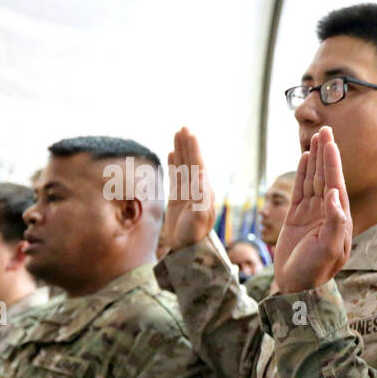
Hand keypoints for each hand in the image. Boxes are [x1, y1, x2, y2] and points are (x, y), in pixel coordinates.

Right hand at [163, 127, 217, 252]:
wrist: (188, 250)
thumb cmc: (193, 236)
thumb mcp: (199, 219)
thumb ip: (200, 199)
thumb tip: (200, 178)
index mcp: (204, 192)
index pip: (198, 165)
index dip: (193, 149)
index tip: (189, 133)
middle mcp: (198, 190)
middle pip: (191, 162)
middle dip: (188, 145)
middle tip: (183, 127)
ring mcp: (188, 194)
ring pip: (183, 167)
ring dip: (181, 151)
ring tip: (178, 135)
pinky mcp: (178, 200)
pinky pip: (176, 176)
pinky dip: (174, 164)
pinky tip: (172, 154)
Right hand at [274, 126, 352, 292]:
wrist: (297, 287)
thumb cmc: (315, 272)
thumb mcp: (329, 250)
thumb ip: (335, 223)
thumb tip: (334, 195)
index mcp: (339, 219)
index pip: (335, 185)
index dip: (332, 163)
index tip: (330, 143)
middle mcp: (327, 213)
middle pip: (326, 177)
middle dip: (326, 154)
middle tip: (325, 130)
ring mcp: (312, 214)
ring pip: (313, 180)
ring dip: (316, 159)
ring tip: (317, 138)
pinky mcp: (297, 218)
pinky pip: (300, 190)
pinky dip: (302, 173)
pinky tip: (305, 158)